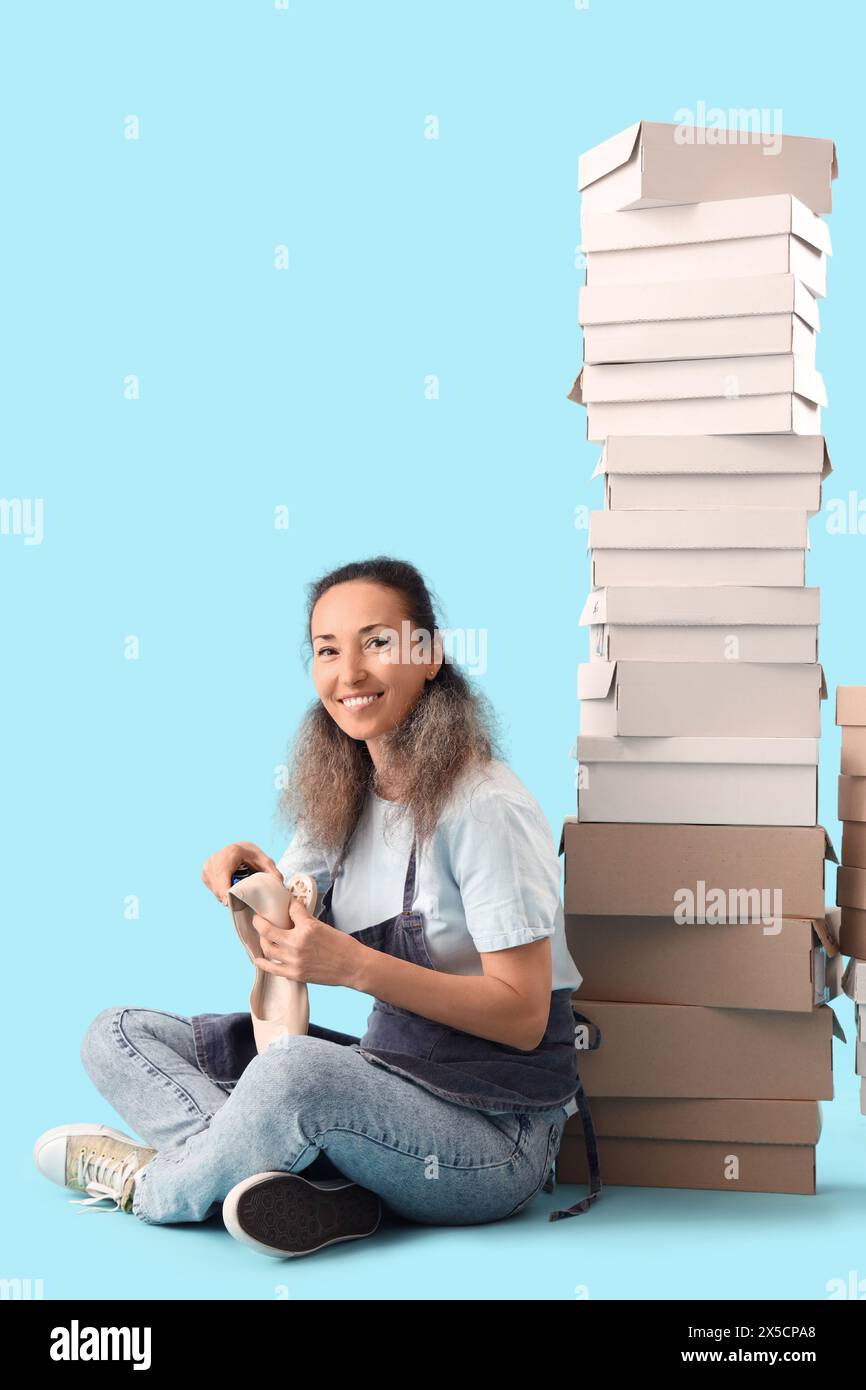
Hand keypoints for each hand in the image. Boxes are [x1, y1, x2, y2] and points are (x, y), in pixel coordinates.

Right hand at [201, 841, 283, 905]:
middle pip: (218, 884)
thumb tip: (279, 887)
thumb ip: (274, 874)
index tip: (228, 902)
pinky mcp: (205, 870)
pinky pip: (211, 887)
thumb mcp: (266, 863)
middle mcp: (216, 857)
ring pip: (214, 888)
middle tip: (239, 902)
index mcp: (231, 852)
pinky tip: (230, 887)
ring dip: (224, 894)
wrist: (241, 849)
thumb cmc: (254, 857)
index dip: (224, 889)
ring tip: (237, 893)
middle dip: (228, 896)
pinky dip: (220, 891)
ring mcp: (208, 863)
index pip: (223, 874)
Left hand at [252, 897, 366, 989]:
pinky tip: (257, 958)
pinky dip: (262, 962)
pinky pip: (272, 968)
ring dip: (262, 940)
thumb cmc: (343, 946)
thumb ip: (307, 921)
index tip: (285, 903)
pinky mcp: (295, 974)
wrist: (354, 967)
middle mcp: (297, 943)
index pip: (290, 910)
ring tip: (262, 936)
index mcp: (308, 927)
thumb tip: (294, 914)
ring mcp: (294, 960)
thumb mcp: (325, 927)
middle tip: (258, 917)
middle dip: (259, 921)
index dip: (288, 904)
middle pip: (268, 930)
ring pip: (267, 948)